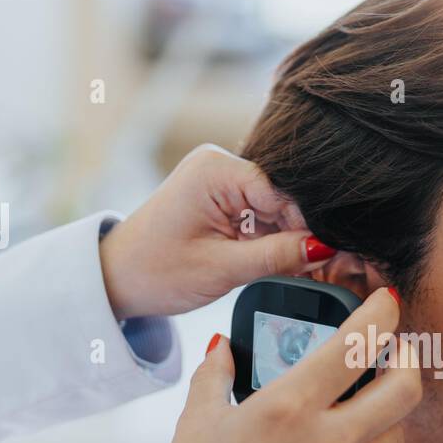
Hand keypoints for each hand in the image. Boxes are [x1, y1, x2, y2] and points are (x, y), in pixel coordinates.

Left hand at [98, 144, 335, 319]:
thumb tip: (325, 247)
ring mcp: (220, 178)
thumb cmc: (156, 272)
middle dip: (295, 235)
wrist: (116, 278)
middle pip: (282, 197)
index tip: (322, 259)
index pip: (283, 191)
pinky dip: (268, 240)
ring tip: (285, 271)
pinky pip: (260, 214)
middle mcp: (220, 164)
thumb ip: (277, 256)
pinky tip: (269, 262)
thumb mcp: (223, 269)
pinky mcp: (221, 196)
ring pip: (275, 208)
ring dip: (282, 240)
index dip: (305, 226)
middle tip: (309, 271)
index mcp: (216, 169)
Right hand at [156, 286, 420, 442]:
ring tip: (360, 404)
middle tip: (392, 351)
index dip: (383, 313)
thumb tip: (223, 347)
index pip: (359, 344)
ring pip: (395, 432)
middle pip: (406, 387)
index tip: (386, 302)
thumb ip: (215, 375)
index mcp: (289, 407)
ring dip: (385, 411)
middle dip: (407, 359)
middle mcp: (328, 442)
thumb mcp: (197, 421)